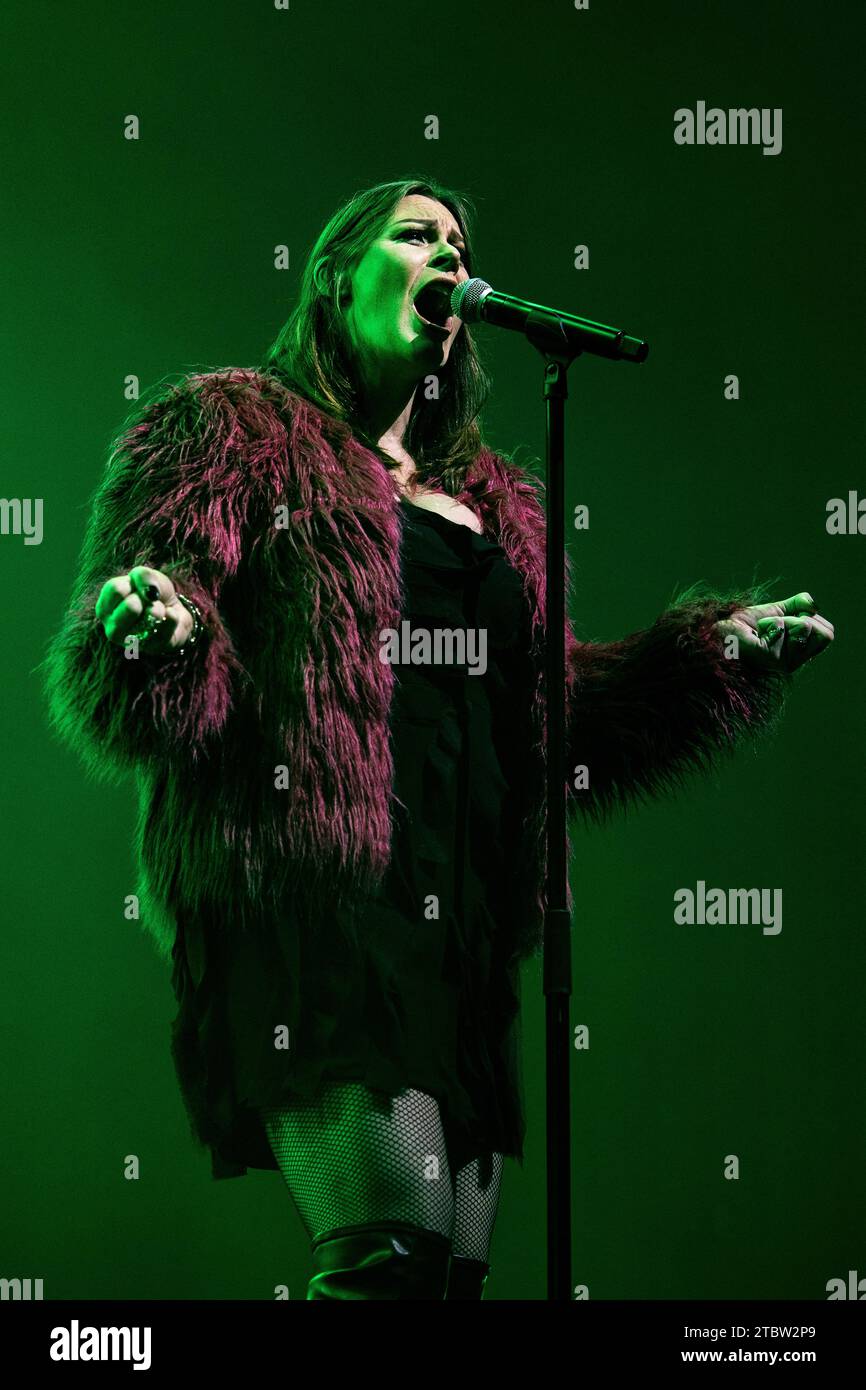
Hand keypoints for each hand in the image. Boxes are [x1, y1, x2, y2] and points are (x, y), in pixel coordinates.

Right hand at [96, 565, 193, 654]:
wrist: (172, 611)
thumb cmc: (151, 594)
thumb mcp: (146, 576)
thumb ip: (143, 576)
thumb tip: (149, 591)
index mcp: (105, 607)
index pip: (116, 589)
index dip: (134, 583)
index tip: (137, 587)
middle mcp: (112, 627)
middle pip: (131, 606)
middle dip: (146, 598)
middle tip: (149, 600)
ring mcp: (131, 642)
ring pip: (150, 619)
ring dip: (159, 608)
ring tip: (158, 609)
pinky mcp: (152, 648)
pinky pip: (166, 628)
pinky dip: (172, 617)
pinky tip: (168, 616)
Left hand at [713, 591, 833, 673]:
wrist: (715, 631)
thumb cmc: (741, 625)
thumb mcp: (775, 611)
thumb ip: (797, 605)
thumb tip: (814, 606)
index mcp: (797, 654)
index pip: (827, 634)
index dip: (812, 618)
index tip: (788, 619)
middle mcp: (793, 663)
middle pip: (825, 633)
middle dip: (800, 618)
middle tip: (775, 624)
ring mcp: (783, 663)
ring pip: (806, 626)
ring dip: (782, 619)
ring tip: (762, 629)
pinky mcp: (770, 659)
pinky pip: (783, 627)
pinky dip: (769, 622)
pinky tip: (755, 633)